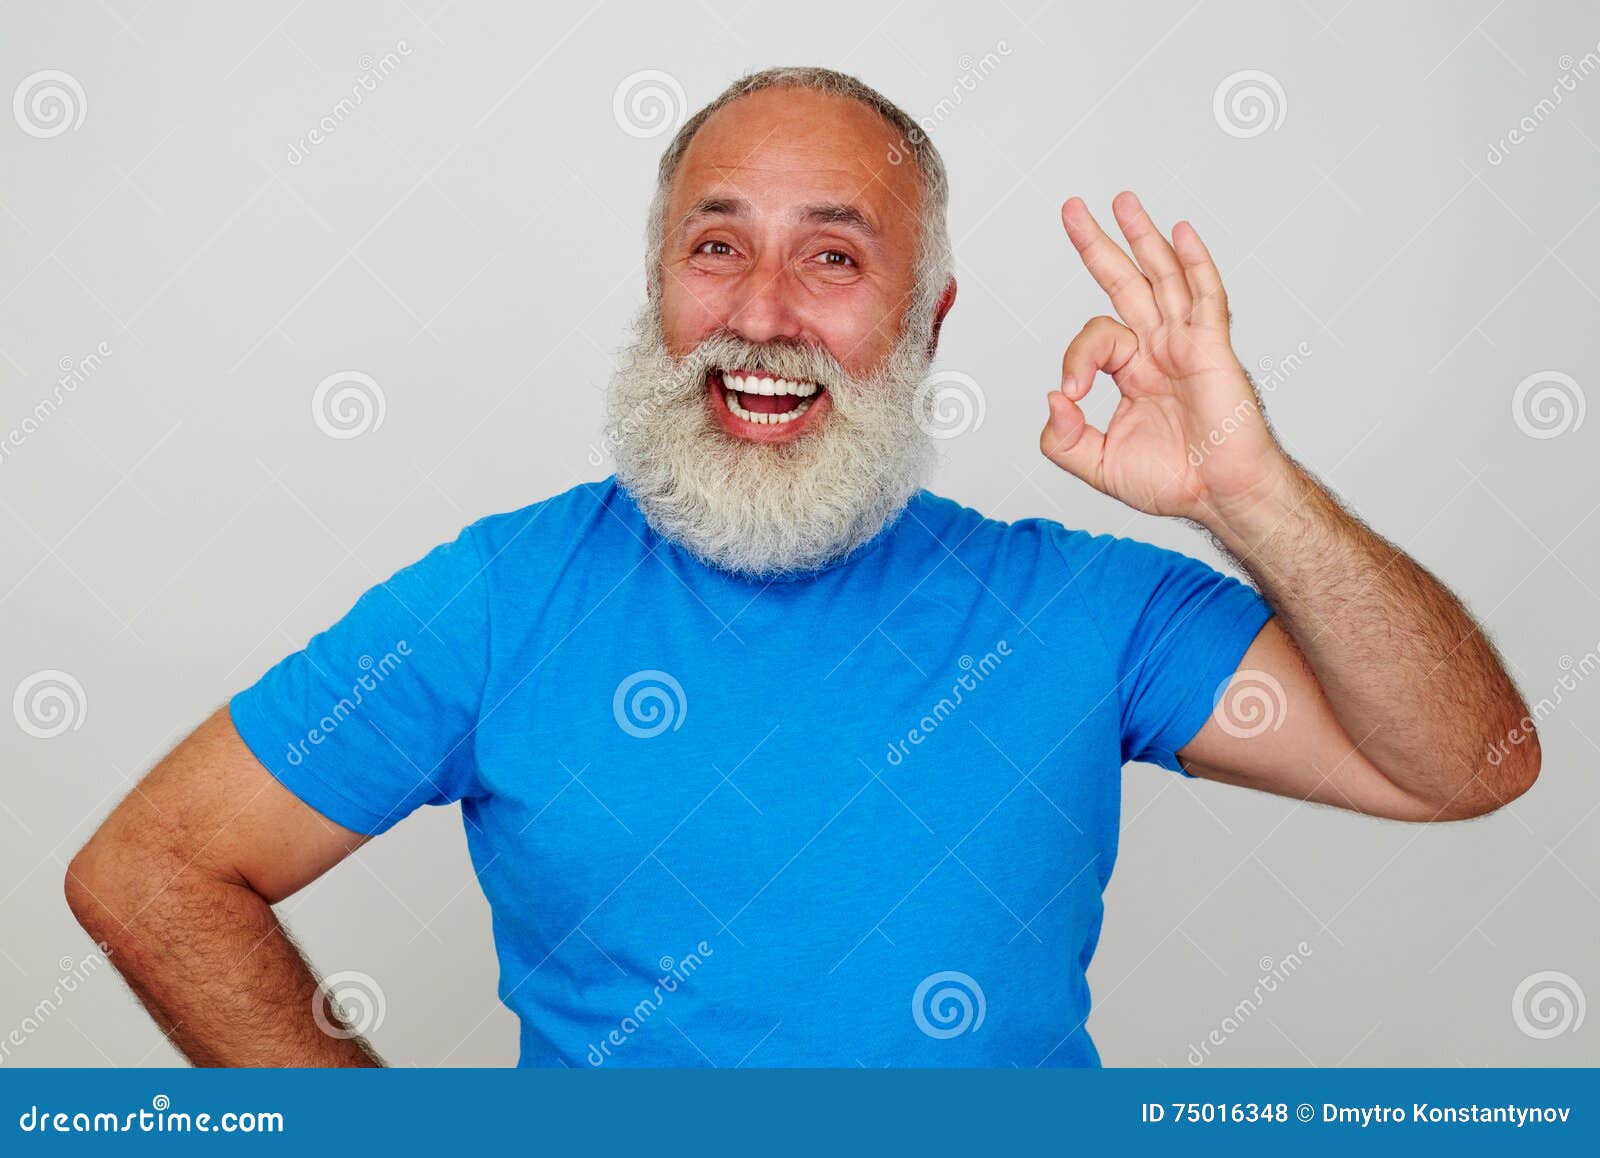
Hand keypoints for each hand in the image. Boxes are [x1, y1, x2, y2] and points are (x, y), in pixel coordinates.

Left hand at [1040, 191, 1293, 531]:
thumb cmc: (1173, 481)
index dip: (1075, 360)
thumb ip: (1063, 437)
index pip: (1093, 338)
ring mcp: (1186, 344)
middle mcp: (1158, 349)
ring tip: (1122, 201)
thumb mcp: (1096, 463)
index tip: (1072, 396)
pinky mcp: (1212, 348)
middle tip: (1072, 209)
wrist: (1220, 495)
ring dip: (1142, 237)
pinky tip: (1179, 232)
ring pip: (1162, 277)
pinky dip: (1194, 263)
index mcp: (1133, 371)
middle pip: (1125, 282)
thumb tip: (1053, 397)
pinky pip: (1204, 297)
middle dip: (1098, 245)